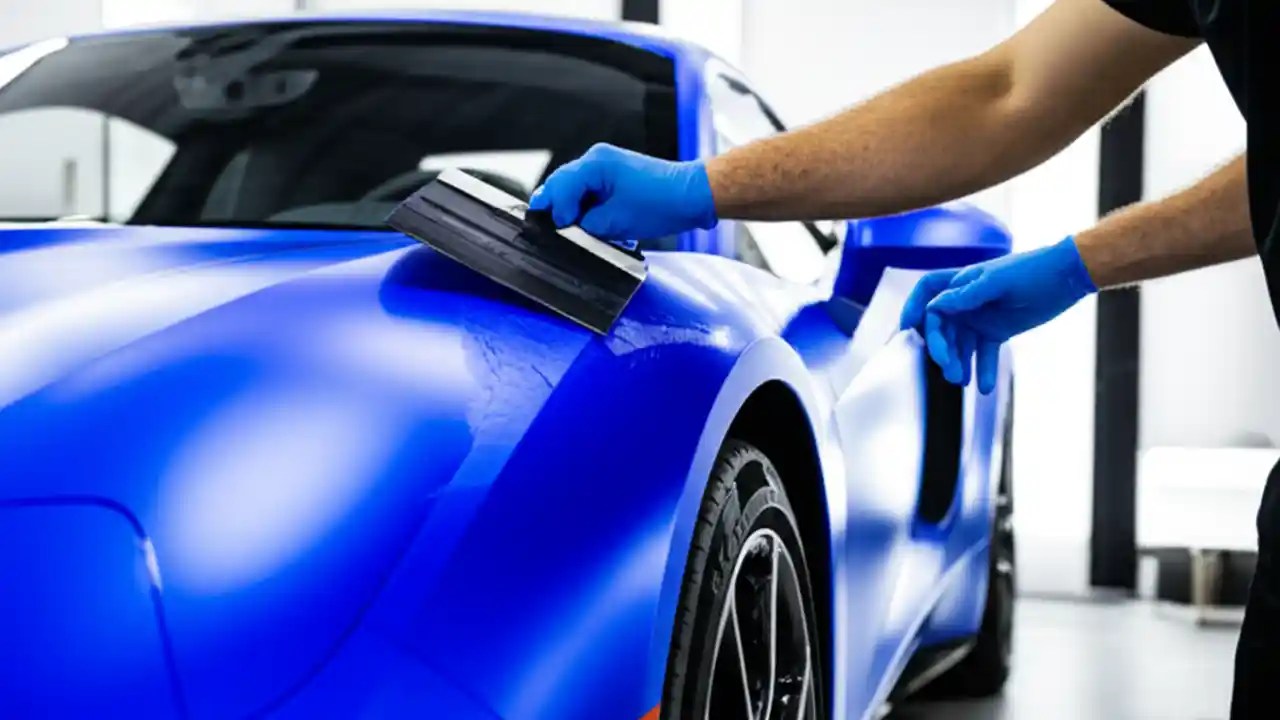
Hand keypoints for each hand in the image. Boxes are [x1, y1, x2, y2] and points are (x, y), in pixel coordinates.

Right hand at [529, 144, 717, 240]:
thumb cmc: (662, 203)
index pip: (559, 187)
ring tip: (570, 230)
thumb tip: (569, 230)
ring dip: (570, 208)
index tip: (560, 231)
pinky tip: (586, 223)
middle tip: (553, 231)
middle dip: (556, 208)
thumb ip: (585, 226)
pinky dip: (584, 207)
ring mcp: (605, 166)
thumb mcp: (615, 222)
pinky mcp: (614, 177)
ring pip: (573, 188)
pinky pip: (588, 191)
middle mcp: (596, 159)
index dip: (556, 212)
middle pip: (561, 184)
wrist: (693, 196)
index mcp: (595, 164)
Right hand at [899, 236, 1097, 393]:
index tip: (907, 330)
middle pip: (941, 326)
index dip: (914, 308)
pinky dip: (984, 369)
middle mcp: (965, 300)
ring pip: (960, 344)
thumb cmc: (1033, 271)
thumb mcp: (999, 282)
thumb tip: (936, 307)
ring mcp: (980, 317)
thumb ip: (968, 294)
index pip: (928, 291)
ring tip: (962, 381)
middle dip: (940, 348)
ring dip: (958, 362)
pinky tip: (985, 387)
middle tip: (948, 367)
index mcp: (962, 281)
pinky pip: (984, 353)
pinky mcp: (996, 332)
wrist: (1067, 278)